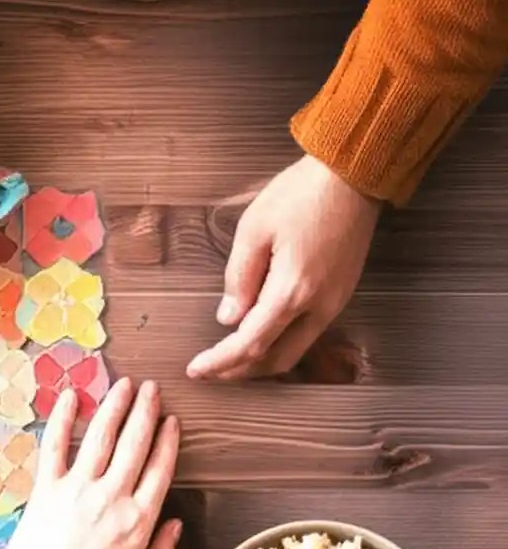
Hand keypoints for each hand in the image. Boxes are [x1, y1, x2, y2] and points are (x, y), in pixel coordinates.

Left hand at [0, 378, 181, 548]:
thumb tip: (176, 524)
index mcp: (138, 522)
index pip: (160, 469)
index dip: (168, 441)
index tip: (173, 421)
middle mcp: (110, 498)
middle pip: (134, 444)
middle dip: (145, 412)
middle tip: (152, 389)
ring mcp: (76, 490)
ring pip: (100, 437)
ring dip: (114, 407)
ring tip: (123, 385)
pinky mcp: (45, 490)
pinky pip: (54, 446)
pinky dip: (62, 419)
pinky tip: (70, 397)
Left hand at [188, 154, 379, 378]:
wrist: (352, 177)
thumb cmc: (300, 195)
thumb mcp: (253, 230)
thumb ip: (239, 279)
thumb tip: (228, 319)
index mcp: (292, 291)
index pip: (250, 344)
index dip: (220, 361)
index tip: (196, 370)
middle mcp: (319, 306)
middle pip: (277, 360)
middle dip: (240, 372)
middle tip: (210, 372)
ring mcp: (335, 302)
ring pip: (295, 351)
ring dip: (261, 362)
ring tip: (229, 359)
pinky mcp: (341, 294)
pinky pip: (308, 333)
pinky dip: (280, 344)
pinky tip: (259, 336)